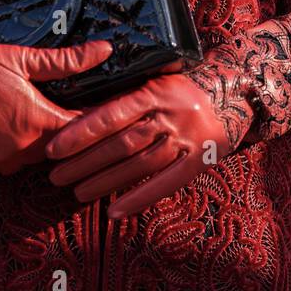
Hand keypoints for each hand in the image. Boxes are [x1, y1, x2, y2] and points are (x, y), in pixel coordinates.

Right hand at [0, 38, 113, 176]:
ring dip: (41, 139)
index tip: (105, 109)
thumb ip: (67, 60)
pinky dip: (15, 148)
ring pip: (36, 155)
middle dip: (68, 130)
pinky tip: (10, 128)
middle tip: (66, 108)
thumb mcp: (23, 60)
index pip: (85, 129)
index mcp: (40, 122)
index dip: (98, 120)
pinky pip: (12, 162)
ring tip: (34, 115)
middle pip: (62, 146)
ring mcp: (5, 162)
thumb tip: (102, 52)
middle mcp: (25, 149)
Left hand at [44, 68, 253, 217]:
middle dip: (85, 162)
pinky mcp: (201, 160)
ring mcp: (187, 138)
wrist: (236, 90)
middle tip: (56, 176)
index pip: (110, 115)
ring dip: (105, 182)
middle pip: (121, 143)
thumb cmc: (184, 85)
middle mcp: (171, 114)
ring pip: (140, 164)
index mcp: (154, 90)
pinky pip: (167, 183)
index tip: (54, 148)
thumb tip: (79, 106)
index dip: (80, 133)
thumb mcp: (157, 79)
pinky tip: (115, 212)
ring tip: (77, 193)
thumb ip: (127, 93)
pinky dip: (140, 198)